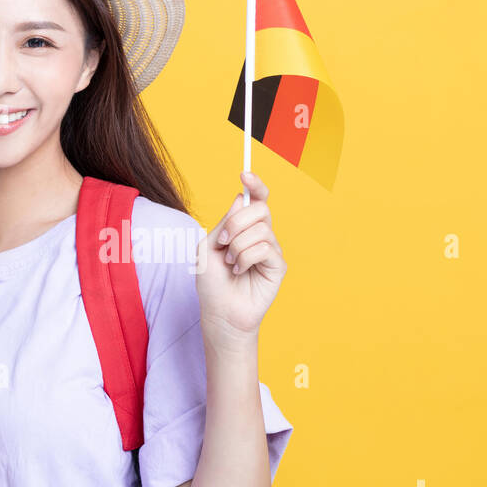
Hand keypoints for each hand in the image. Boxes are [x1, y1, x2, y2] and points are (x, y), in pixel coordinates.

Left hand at [197, 170, 286, 342]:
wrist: (219, 312)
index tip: (245, 174)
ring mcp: (271, 249)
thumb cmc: (212, 281)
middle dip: (236, 223)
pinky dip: (246, 259)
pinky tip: (239, 271)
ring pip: (260, 229)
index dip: (255, 184)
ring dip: (238, 247)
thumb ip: (225, 222)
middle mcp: (260, 234)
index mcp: (244, 226)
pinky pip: (264, 248)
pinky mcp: (278, 265)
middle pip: (260, 208)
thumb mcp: (208, 246)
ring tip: (230, 264)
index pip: (256, 198)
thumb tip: (243, 200)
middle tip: (222, 243)